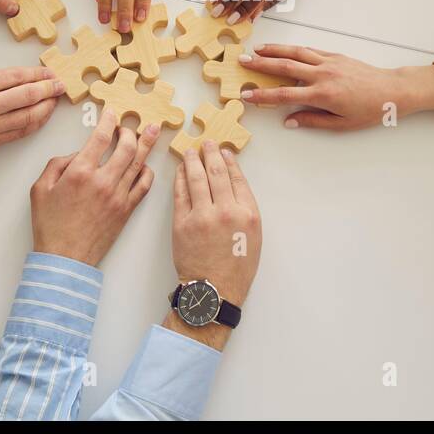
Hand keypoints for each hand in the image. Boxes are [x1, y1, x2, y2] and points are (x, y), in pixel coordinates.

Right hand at [0, 67, 63, 175]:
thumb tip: (20, 78)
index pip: (17, 76)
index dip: (39, 74)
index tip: (50, 73)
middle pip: (27, 96)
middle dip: (49, 90)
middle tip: (61, 86)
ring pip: (27, 116)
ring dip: (46, 108)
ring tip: (55, 100)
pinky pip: (18, 132)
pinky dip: (34, 124)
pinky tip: (41, 117)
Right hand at [30, 108, 159, 265]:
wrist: (65, 258)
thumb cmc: (50, 226)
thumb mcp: (40, 188)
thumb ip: (57, 164)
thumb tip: (76, 154)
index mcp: (80, 172)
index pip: (101, 137)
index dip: (109, 121)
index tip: (112, 113)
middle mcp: (103, 181)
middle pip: (126, 146)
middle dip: (130, 131)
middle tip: (129, 126)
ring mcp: (118, 195)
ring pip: (139, 163)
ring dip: (146, 144)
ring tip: (153, 131)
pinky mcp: (126, 209)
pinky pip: (144, 185)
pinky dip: (148, 172)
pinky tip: (145, 166)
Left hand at [167, 142, 260, 349]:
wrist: (214, 289)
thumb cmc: (236, 266)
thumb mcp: (253, 235)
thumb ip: (245, 207)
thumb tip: (232, 182)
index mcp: (247, 213)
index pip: (236, 177)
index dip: (229, 161)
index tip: (223, 151)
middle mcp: (225, 211)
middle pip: (216, 172)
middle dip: (210, 153)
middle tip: (206, 143)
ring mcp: (202, 216)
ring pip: (196, 178)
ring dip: (192, 161)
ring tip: (190, 152)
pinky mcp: (182, 223)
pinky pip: (180, 193)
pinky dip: (180, 178)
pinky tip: (180, 171)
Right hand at [238, 45, 433, 130]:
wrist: (392, 90)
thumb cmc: (370, 110)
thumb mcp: (341, 124)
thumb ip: (313, 120)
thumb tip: (289, 121)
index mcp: (322, 94)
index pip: (284, 94)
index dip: (262, 95)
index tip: (246, 95)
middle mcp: (323, 74)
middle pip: (284, 66)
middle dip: (261, 64)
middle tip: (242, 61)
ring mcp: (329, 62)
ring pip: (296, 52)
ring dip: (274, 50)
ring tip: (257, 49)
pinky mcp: (336, 55)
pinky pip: (310, 50)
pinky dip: (294, 48)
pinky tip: (284, 49)